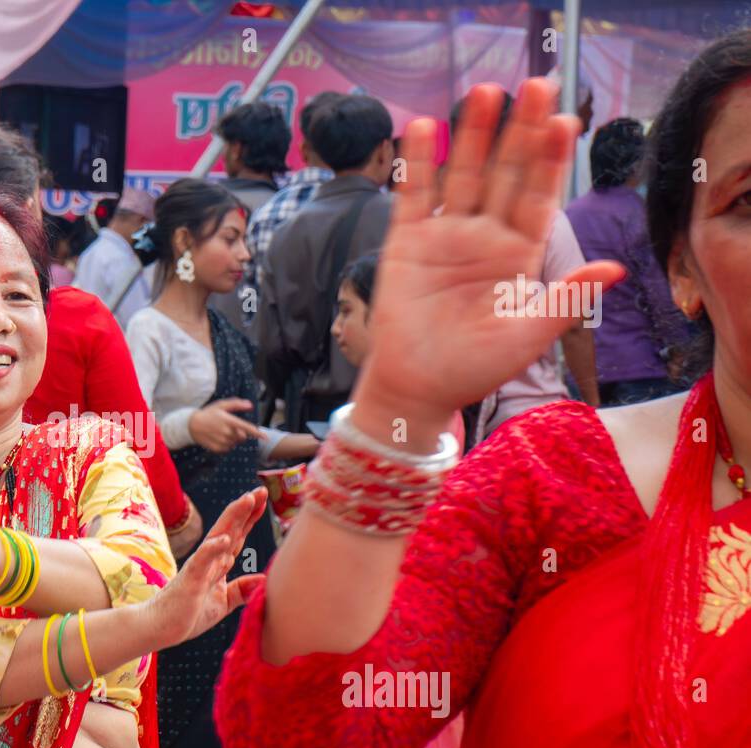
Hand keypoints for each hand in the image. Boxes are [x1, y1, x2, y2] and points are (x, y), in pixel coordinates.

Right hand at [141, 487, 267, 648]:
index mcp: (217, 564)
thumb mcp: (222, 603)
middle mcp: (208, 560)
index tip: (262, 499)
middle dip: (245, 509)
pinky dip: (213, 548)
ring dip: (232, 518)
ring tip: (247, 500)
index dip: (249, 517)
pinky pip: (201, 561)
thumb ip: (241, 591)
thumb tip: (263, 579)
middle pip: (230, 529)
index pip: (236, 536)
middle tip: (260, 490)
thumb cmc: (187, 615)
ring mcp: (199, 567)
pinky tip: (225, 539)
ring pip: (218, 536)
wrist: (159, 628)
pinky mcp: (189, 579)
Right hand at [189, 398, 262, 452]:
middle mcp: (227, 432)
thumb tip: (250, 405)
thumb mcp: (221, 405)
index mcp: (229, 421)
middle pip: (243, 437)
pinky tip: (218, 438)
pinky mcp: (218, 449)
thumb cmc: (208, 413)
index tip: (266, 438)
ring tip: (222, 432)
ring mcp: (222, 441)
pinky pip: (229, 448)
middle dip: (241, 433)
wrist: (192, 425)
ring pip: (236, 443)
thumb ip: (236, 404)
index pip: (247, 428)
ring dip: (233, 439)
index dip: (258, 433)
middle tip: (230, 427)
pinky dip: (227, 444)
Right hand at [353, 80, 625, 431]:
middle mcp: (486, 236)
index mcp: (520, 255)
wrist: (416, 387)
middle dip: (521, 131)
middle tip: (537, 85)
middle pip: (507, 173)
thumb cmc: (473, 368)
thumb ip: (566, 301)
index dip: (552, 161)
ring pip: (464, 174)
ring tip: (487, 91)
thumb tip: (614, 269)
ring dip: (474, 134)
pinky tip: (424, 126)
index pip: (540, 197)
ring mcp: (447, 234)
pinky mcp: (407, 241)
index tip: (565, 123)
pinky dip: (418, 162)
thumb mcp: (526, 337)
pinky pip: (414, 194)